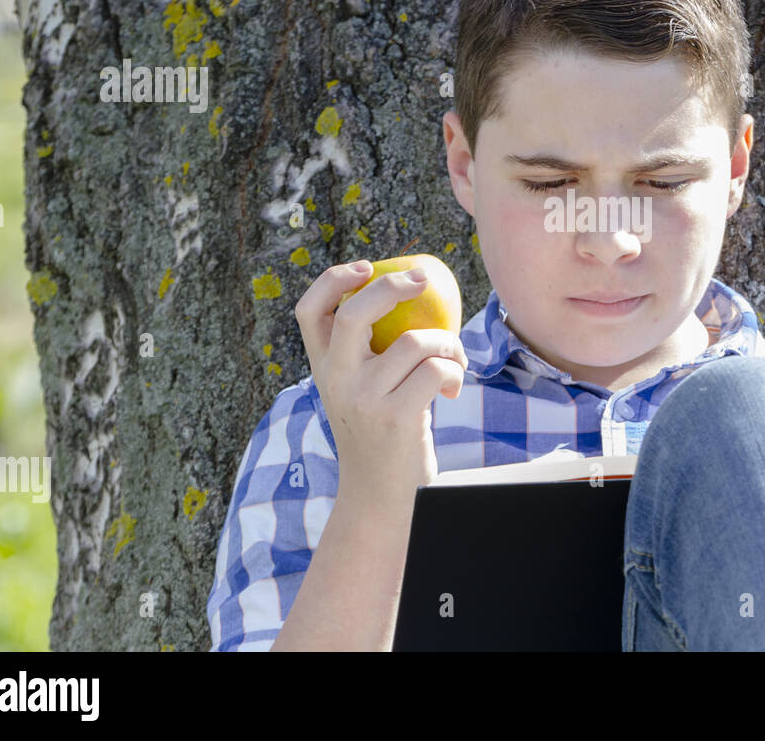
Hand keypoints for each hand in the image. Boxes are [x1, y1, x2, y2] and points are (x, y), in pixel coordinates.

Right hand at [295, 261, 467, 501]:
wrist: (380, 498)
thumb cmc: (382, 435)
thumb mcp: (362, 391)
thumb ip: (368, 355)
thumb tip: (410, 295)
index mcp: (323, 369)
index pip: (310, 312)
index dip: (333, 280)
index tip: (365, 266)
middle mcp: (336, 381)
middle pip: (356, 313)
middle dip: (392, 286)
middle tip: (423, 280)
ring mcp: (364, 399)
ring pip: (415, 342)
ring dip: (448, 345)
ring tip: (454, 363)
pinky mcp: (396, 417)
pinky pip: (436, 370)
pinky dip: (454, 373)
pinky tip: (452, 391)